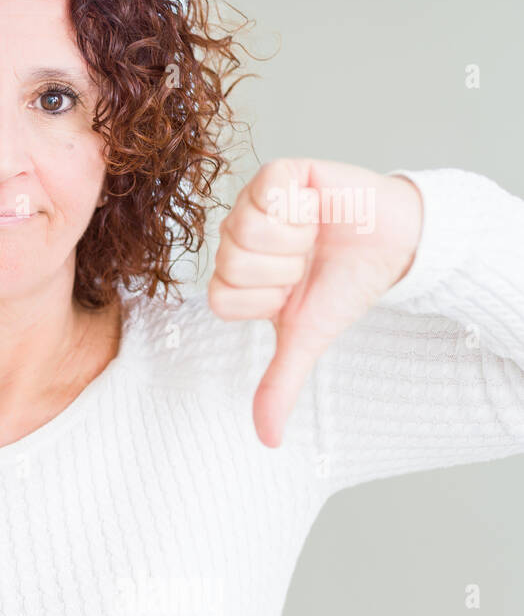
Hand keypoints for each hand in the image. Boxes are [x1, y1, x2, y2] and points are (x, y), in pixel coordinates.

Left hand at [209, 158, 423, 447]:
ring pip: (246, 231)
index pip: (219, 298)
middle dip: (282, 271)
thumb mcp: (308, 337)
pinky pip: (268, 194)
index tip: (291, 292)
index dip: (264, 300)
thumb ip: (279, 384)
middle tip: (306, 261)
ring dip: (294, 240)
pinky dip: (300, 208)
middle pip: (230, 264)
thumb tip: (267, 440)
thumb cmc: (345, 285)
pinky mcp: (276, 174)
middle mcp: (234, 240)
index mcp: (234, 278)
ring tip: (313, 235)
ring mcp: (251, 204)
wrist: (395, 244)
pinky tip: (314, 208)